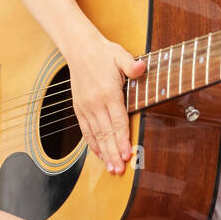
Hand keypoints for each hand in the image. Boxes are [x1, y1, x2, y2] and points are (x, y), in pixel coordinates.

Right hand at [65, 34, 145, 174]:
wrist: (79, 49)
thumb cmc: (103, 53)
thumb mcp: (120, 55)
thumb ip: (131, 64)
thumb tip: (141, 67)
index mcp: (108, 93)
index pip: (117, 121)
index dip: (122, 140)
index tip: (127, 154)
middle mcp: (95, 103)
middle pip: (106, 133)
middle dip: (113, 153)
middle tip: (120, 170)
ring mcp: (86, 107)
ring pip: (96, 135)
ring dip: (104, 153)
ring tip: (111, 168)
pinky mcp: (79, 108)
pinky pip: (86, 130)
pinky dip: (93, 144)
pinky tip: (99, 155)